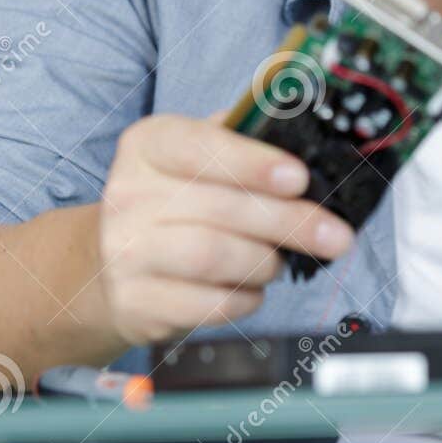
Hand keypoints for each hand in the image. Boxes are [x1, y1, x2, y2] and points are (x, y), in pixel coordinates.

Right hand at [95, 111, 354, 344]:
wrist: (108, 266)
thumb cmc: (171, 202)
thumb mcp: (194, 156)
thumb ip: (241, 140)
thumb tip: (304, 138)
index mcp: (148, 144)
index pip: (200, 146)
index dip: (253, 164)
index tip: (299, 178)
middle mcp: (129, 194)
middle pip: (221, 209)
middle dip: (288, 223)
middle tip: (333, 235)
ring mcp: (125, 251)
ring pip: (215, 257)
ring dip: (265, 262)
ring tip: (278, 260)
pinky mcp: (135, 302)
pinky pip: (208, 304)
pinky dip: (245, 298)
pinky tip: (251, 288)